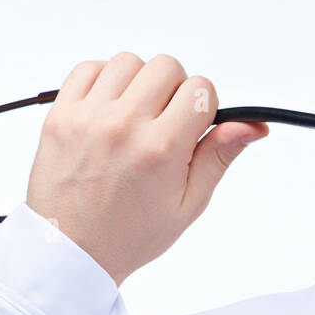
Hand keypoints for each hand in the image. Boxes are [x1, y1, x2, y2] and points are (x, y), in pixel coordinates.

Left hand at [26, 52, 268, 284]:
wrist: (70, 251)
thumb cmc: (130, 233)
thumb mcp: (189, 203)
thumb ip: (219, 156)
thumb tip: (253, 125)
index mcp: (162, 149)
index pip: (201, 89)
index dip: (204, 106)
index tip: (193, 127)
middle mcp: (125, 126)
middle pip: (167, 67)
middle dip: (174, 91)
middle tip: (165, 123)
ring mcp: (88, 117)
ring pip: (129, 62)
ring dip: (139, 82)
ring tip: (135, 116)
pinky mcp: (60, 115)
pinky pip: (89, 69)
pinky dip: (104, 81)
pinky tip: (109, 110)